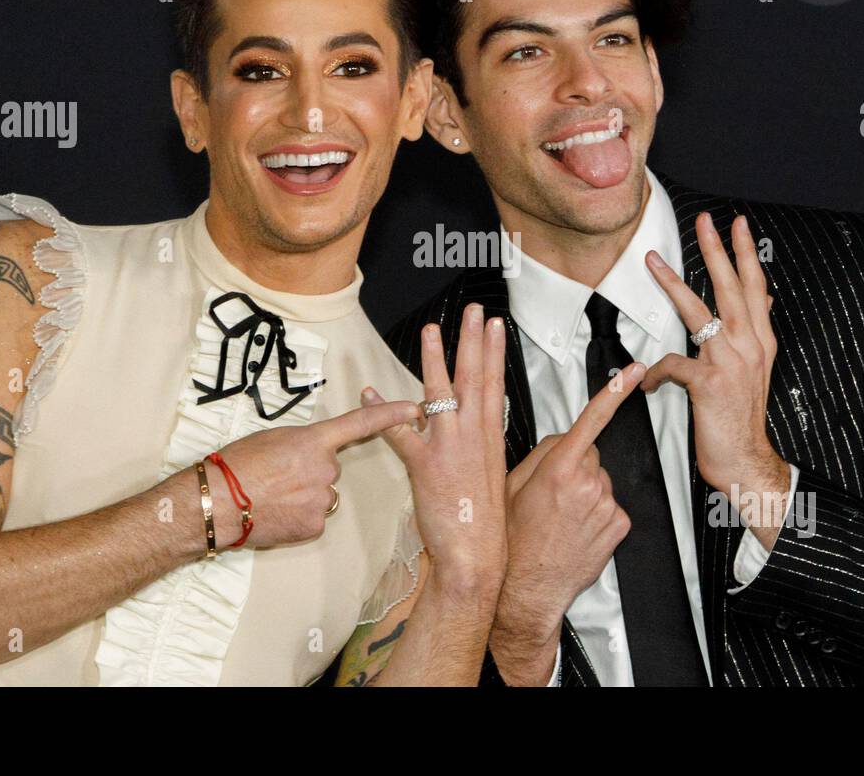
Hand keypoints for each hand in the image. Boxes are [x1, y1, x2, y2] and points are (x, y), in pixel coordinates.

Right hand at [206, 398, 418, 548]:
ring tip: (271, 497)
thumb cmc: (234, 467)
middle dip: (310, 472)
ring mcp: (322, 499)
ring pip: (322, 494)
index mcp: (313, 441)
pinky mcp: (315, 526)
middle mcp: (325, 469)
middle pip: (330, 468)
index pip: (361, 423)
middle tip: (277, 477)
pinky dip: (298, 517)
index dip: (391, 414)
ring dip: (304, 495)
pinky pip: (314, 518)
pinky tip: (275, 514)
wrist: (214, 504)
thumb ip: (301, 445)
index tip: (415, 409)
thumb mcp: (270, 440)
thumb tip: (309, 456)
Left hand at [366, 303, 507, 596]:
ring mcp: (449, 448)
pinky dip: (382, 413)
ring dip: (434, 361)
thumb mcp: (490, 470)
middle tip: (472, 310)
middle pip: (473, 377)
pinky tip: (370, 393)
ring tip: (430, 331)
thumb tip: (473, 420)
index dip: (493, 349)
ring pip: (440, 395)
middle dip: (472, 340)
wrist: (476, 553)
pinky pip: (399, 433)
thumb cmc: (483, 517)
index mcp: (490, 435)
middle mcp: (473, 435)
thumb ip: (480, 440)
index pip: (494, 382)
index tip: (493, 323)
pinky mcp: (425, 466)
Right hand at [489, 363, 643, 681]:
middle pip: (591, 455)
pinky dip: (597, 513)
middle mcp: (587, 484)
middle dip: (576, 466)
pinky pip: (611, 505)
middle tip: (553, 494)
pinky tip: (577, 528)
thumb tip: (561, 439)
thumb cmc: (514, 540)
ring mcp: (606, 505)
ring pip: (602, 480)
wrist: (525, 587)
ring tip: (562, 516)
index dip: (614, 391)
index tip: (633, 372)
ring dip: (586, 492)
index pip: (592, 419)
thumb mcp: (511, 486)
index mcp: (559, 468)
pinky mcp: (619, 525)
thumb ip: (540, 453)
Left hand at [642, 212, 789, 514]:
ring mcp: (730, 362)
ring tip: (652, 261)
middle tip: (705, 221)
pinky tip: (645, 382)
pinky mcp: (709, 383)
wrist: (746, 459)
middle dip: (717, 250)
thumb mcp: (758, 367)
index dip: (746, 254)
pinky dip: (654, 372)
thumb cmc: (743, 415)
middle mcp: (750, 345)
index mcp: (761, 341)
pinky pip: (673, 365)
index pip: (755, 287)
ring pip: (698, 312)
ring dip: (671, 284)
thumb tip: (763, 299)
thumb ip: (756, 331)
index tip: (737, 225)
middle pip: (731, 288)